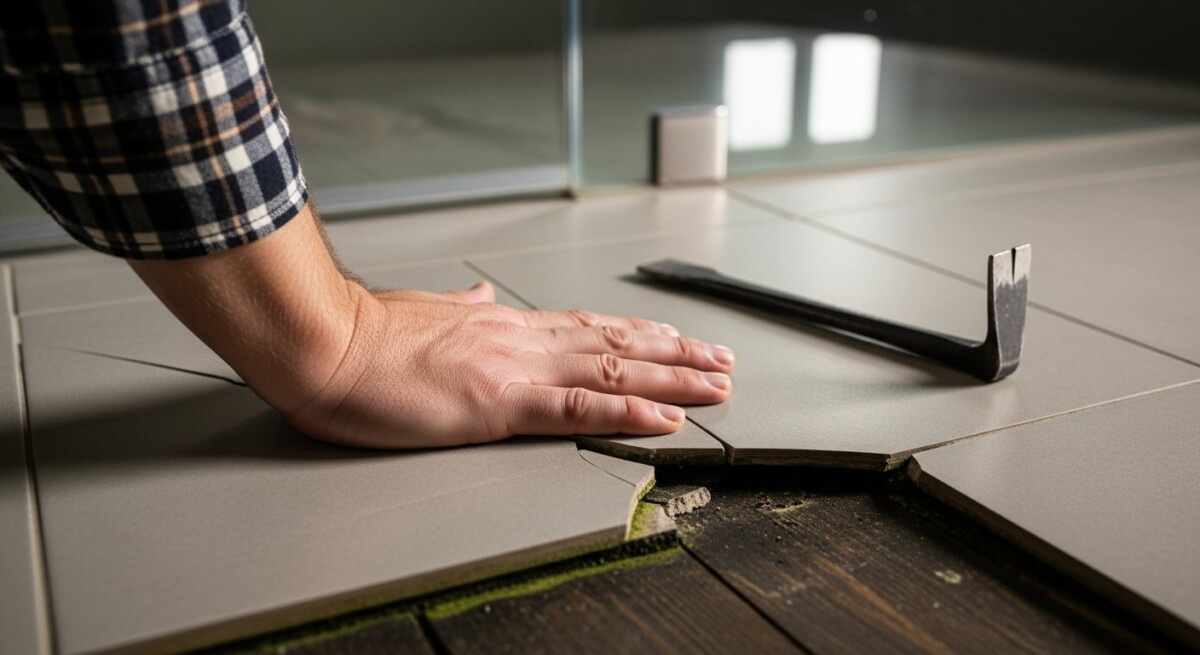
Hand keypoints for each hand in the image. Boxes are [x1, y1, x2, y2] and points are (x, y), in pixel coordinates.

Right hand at [129, 203, 733, 448]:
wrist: (324, 342)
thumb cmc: (364, 333)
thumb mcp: (426, 311)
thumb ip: (464, 309)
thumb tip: (485, 299)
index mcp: (505, 326)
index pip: (590, 329)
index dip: (640, 336)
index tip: (675, 338)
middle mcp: (523, 342)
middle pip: (618, 348)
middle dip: (677, 356)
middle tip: (722, 362)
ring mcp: (517, 371)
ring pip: (614, 375)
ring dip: (674, 381)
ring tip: (717, 388)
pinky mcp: (500, 405)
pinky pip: (579, 413)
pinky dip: (629, 415)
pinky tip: (667, 419)